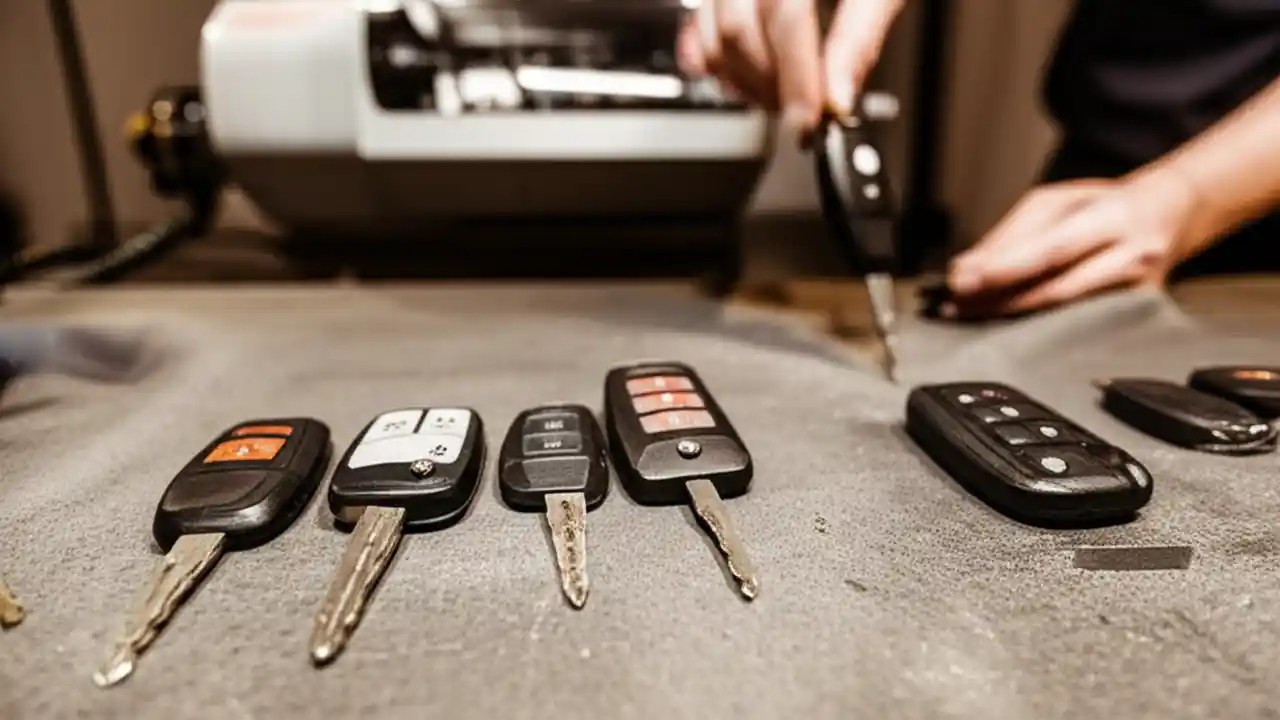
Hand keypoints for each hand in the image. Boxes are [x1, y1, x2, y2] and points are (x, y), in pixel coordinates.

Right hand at [677, 0, 903, 135]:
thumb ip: (859, 39)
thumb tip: (838, 98)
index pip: (786, 15)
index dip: (796, 75)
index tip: (809, 121)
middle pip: (742, 30)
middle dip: (772, 84)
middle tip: (804, 113)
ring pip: (715, 37)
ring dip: (747, 83)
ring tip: (782, 98)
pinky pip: (698, 31)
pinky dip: (718, 66)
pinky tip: (746, 82)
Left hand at [943, 170, 1199, 318]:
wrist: (1171, 214)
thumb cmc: (1106, 205)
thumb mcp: (1058, 201)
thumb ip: (1014, 233)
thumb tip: (969, 264)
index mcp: (1113, 218)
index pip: (1052, 249)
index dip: (1006, 268)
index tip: (963, 279)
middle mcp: (1131, 257)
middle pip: (1057, 288)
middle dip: (999, 297)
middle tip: (956, 303)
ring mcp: (1137, 291)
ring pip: (1064, 311)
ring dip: (1009, 313)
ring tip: (968, 313)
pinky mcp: (1135, 315)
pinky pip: (1075, 322)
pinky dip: (1034, 322)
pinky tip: (1003, 322)